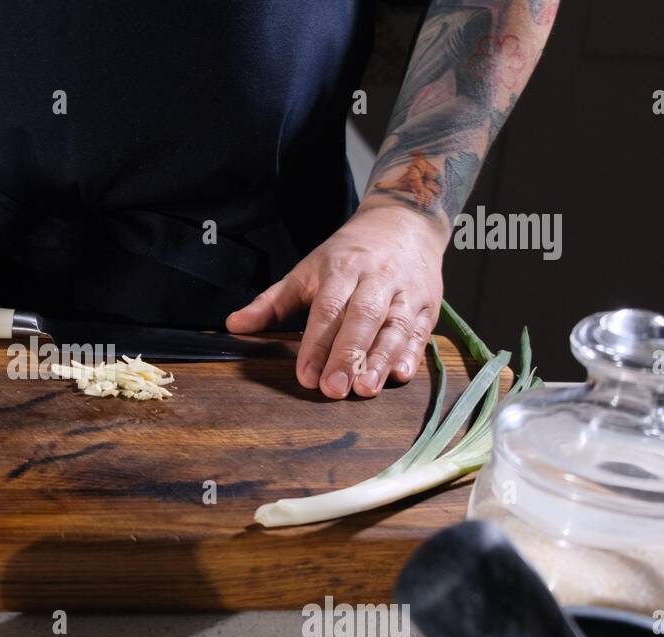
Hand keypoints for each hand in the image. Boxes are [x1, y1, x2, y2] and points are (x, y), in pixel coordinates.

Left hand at [226, 204, 446, 398]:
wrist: (403, 222)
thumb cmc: (348, 253)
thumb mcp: (307, 270)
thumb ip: (273, 302)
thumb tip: (235, 325)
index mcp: (342, 269)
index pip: (328, 309)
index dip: (316, 344)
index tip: (306, 376)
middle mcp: (376, 278)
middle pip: (363, 317)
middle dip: (348, 354)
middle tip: (334, 389)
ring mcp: (406, 291)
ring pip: (395, 326)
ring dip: (381, 360)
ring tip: (366, 389)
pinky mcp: (428, 304)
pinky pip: (421, 331)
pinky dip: (412, 354)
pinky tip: (400, 375)